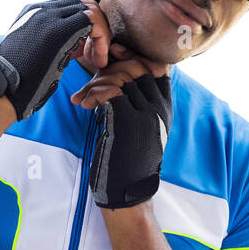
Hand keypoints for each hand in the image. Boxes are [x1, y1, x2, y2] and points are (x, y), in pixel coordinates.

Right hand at [0, 0, 110, 119]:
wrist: (5, 87)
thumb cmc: (20, 76)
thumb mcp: (37, 50)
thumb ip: (58, 40)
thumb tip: (80, 43)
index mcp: (33, 12)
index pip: (70, 5)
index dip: (85, 24)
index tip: (87, 48)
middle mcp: (41, 10)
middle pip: (83, 4)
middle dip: (96, 27)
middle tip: (97, 53)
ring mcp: (49, 17)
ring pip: (90, 10)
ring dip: (101, 34)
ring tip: (98, 57)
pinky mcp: (58, 30)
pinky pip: (92, 22)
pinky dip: (102, 40)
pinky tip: (98, 59)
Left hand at [81, 50, 172, 207]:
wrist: (127, 192)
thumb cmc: (126, 158)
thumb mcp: (138, 126)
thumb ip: (134, 101)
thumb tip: (113, 74)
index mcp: (165, 107)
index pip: (155, 65)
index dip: (132, 57)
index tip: (110, 64)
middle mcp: (161, 108)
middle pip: (137, 66)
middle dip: (108, 69)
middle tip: (89, 85)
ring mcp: (148, 115)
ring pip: (121, 78)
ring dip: (96, 83)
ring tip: (83, 98)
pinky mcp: (130, 124)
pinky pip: (111, 93)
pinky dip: (93, 94)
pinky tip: (84, 105)